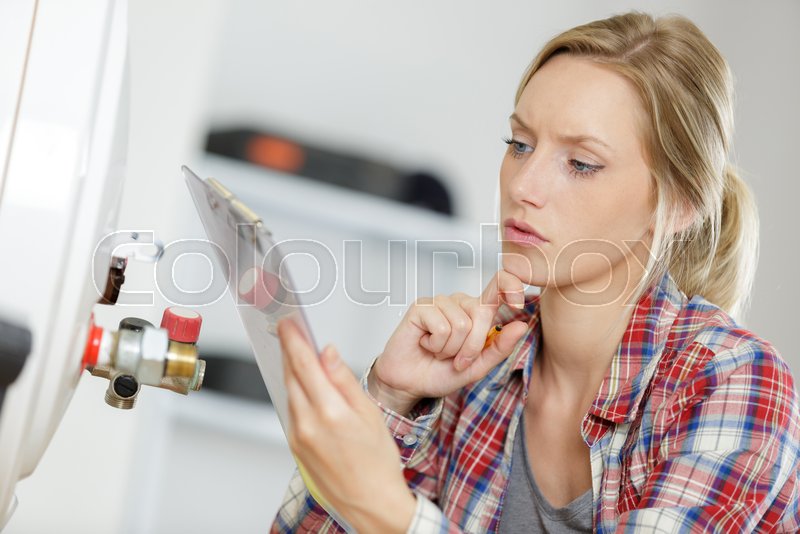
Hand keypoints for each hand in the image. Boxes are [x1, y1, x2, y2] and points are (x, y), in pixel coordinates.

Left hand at [278, 319, 415, 533]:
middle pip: (291, 375)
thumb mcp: (369, 413)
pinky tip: (303, 384)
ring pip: (289, 392)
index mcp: (329, 412)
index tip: (288, 322)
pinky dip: (295, 392)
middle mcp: (307, 424)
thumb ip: (344, 379)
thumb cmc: (377, 462)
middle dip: (289, 350)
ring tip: (298, 352)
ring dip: (291, 370)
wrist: (371, 502)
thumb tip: (328, 353)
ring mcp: (297, 436)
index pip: (304, 364)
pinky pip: (291, 409)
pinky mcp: (295, 446)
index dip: (294, 339)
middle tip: (289, 329)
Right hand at [369, 270, 529, 414]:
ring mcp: (440, 303)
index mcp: (478, 312)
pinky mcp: (421, 307)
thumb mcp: (478, 367)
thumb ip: (500, 347)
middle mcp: (460, 302)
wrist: (411, 384)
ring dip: (450, 349)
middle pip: (481, 313)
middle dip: (472, 346)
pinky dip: (435, 345)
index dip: (511, 286)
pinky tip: (425, 345)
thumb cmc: (442, 372)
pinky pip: (441, 326)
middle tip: (457, 360)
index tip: (519, 300)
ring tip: (438, 351)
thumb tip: (521, 325)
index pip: (499, 285)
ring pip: (461, 324)